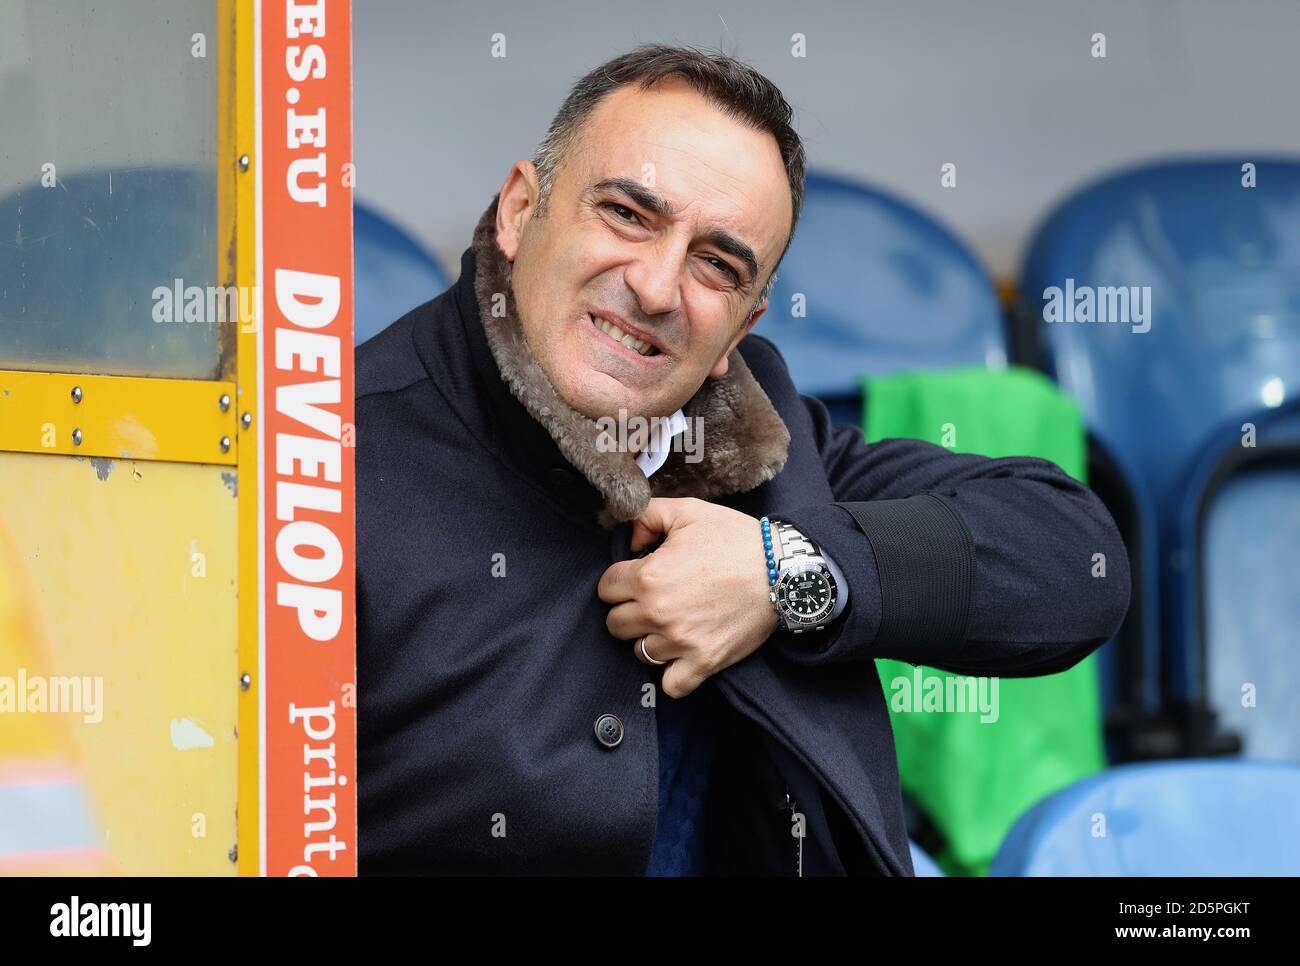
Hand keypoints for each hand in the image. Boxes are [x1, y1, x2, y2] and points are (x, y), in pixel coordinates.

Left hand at [597, 497, 779, 697]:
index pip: (605, 589)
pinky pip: (670, 685)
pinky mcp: (703, 662)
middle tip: (651, 601)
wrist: (783, 571)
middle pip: (615, 624)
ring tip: (670, 624)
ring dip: (649, 640)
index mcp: (649, 575)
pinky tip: (681, 656)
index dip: (619, 581)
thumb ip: (647, 515)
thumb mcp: (689, 511)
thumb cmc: (736, 540)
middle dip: (628, 611)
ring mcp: (680, 641)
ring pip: (639, 652)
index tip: (637, 579)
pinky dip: (672, 674)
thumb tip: (629, 537)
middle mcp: (658, 612)